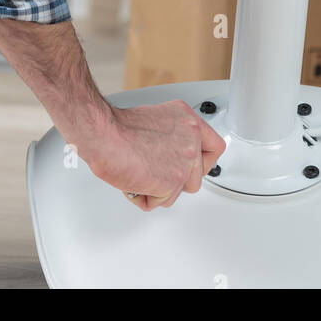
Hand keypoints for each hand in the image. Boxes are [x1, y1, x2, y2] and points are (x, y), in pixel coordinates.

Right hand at [81, 99, 224, 210]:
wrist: (105, 136)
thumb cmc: (119, 129)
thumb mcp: (156, 120)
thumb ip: (173, 136)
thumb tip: (171, 153)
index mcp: (188, 120)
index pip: (214, 146)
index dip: (202, 161)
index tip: (193, 166)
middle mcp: (191, 139)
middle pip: (198, 175)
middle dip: (177, 180)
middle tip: (157, 172)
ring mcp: (185, 162)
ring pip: (179, 191)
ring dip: (159, 189)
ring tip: (141, 171)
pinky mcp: (173, 182)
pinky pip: (161, 201)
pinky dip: (145, 196)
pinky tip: (135, 179)